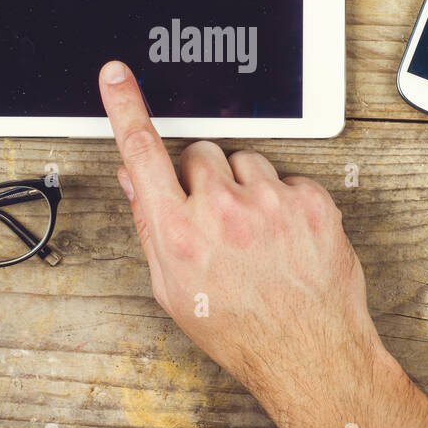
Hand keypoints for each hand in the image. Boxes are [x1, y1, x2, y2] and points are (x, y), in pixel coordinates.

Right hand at [97, 60, 390, 407]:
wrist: (309, 352)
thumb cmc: (239, 328)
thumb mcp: (173, 289)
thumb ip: (151, 227)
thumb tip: (134, 179)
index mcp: (179, 235)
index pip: (142, 154)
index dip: (125, 107)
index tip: (116, 75)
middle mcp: (222, 212)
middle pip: (199, 153)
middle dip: (203, 177)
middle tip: (217, 217)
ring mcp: (270, 204)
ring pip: (245, 161)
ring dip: (246, 187)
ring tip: (255, 234)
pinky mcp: (310, 201)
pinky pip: (287, 177)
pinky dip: (284, 201)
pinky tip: (284, 237)